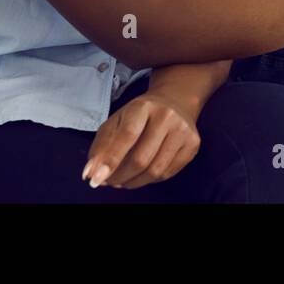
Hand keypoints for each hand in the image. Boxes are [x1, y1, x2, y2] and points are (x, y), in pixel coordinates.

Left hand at [82, 91, 200, 189]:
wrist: (176, 101)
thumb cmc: (140, 115)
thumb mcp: (117, 121)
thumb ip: (101, 146)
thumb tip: (90, 173)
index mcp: (144, 106)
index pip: (127, 135)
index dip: (110, 160)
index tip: (95, 179)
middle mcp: (167, 116)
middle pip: (141, 158)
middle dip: (120, 176)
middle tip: (109, 182)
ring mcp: (183, 130)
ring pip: (155, 170)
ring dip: (134, 182)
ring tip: (123, 180)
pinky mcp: (193, 144)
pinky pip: (168, 173)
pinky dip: (150, 180)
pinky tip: (142, 174)